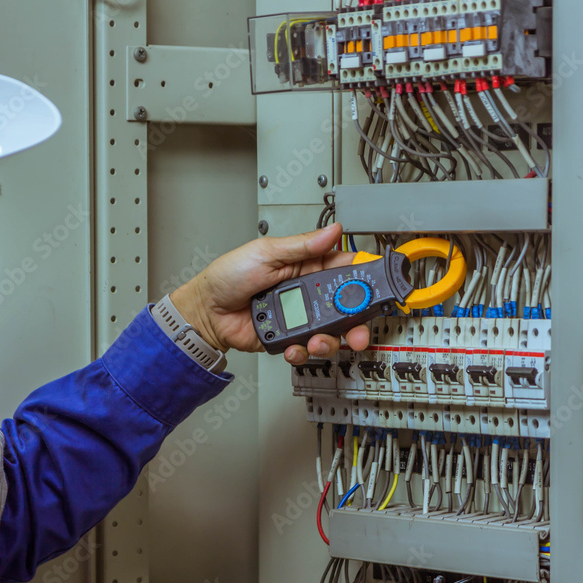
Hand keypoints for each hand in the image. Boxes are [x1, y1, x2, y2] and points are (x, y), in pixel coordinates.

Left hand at [171, 223, 369, 364]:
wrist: (205, 312)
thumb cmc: (228, 276)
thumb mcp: (266, 253)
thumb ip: (302, 246)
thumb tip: (333, 230)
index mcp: (306, 266)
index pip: (344, 269)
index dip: (363, 278)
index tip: (376, 287)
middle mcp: (307, 292)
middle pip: (345, 307)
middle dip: (356, 321)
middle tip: (356, 330)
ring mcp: (300, 317)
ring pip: (331, 332)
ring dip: (330, 340)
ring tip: (316, 341)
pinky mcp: (289, 338)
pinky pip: (306, 349)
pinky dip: (303, 351)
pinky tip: (295, 346)